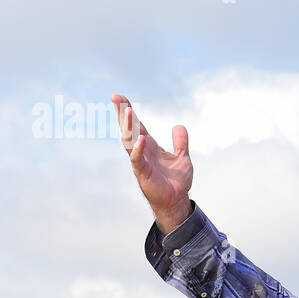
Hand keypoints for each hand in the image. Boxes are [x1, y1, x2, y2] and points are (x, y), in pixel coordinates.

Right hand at [112, 93, 193, 230]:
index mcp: (150, 146)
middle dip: (123, 113)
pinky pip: (137, 159)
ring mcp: (140, 161)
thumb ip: (180, 142)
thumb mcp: (182, 157)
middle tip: (116, 97)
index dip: (128, 111)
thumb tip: (178, 126)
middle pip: (129, 128)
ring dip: (128, 126)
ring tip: (127, 110)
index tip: (119, 96)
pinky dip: (138, 149)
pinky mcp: (142, 173)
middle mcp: (142, 151)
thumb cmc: (176, 181)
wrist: (177, 200)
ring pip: (130, 141)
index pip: (137, 125)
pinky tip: (140, 139)